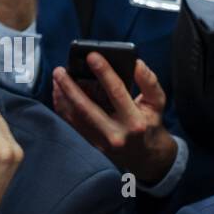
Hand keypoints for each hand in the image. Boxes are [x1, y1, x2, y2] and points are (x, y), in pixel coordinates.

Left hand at [50, 56, 176, 185]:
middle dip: (70, 87)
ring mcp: (100, 142)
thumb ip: (149, 82)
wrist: (145, 156)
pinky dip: (62, 107)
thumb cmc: (150, 124)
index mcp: (135, 122)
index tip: (92, 56)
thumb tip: (136, 63)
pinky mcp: (91, 144)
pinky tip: (58, 93)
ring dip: (62, 96)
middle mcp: (116, 134)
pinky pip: (72, 124)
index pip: (117, 92)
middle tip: (60, 70)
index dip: (104, 72)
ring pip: (75, 117)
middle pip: (86, 108)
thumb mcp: (157, 103)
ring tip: (56, 78)